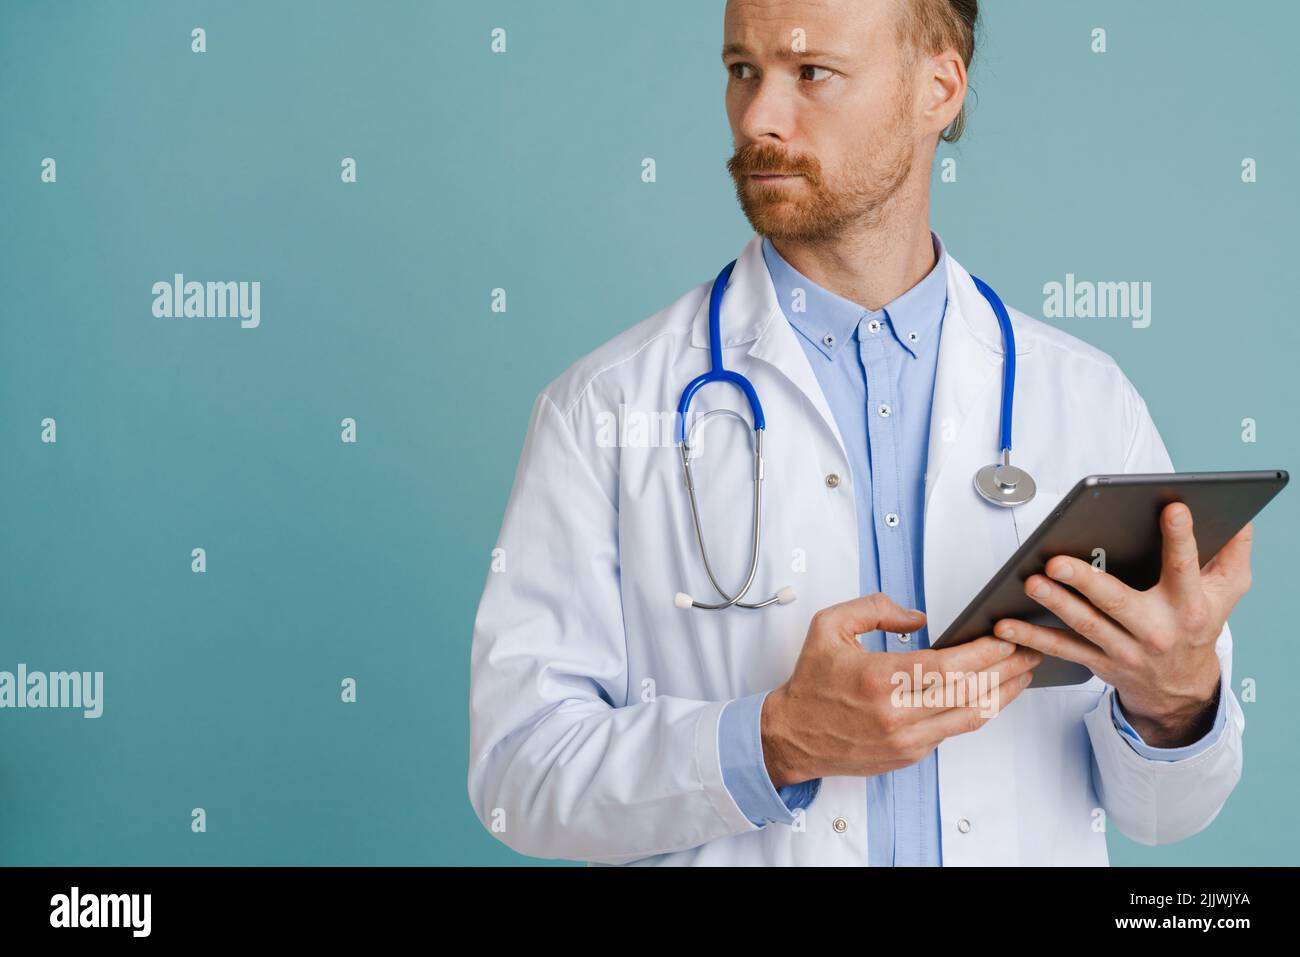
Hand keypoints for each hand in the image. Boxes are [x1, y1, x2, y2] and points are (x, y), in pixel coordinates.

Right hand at [762, 593, 1041, 787]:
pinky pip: (955, 731)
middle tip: (1031, 649)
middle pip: (971, 692)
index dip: (986, 651)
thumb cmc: (811, 683)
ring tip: (1023, 672)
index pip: (949, 666)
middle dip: (1009, 668)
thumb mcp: (829, 626)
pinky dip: (979, 710)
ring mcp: (906, 740)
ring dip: (1004, 693)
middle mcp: (897, 714)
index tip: (1006, 636)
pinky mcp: (910, 755)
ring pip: (972, 716)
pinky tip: (992, 694)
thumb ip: (875, 609)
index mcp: (879, 679)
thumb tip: (918, 617)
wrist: (792, 736)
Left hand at [993, 502, 1251, 746]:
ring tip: (1030, 584)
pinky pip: (1062, 650)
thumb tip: (1241, 516)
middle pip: (1118, 602)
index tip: (1170, 508)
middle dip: (1086, 581)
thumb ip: (1233, 552)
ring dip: (1054, 605)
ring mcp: (1125, 649)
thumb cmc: (1199, 625)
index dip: (1180, 537)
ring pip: (1085, 626)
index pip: (1184, 566)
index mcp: (1188, 605)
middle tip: (1057, 562)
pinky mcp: (1099, 663)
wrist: (1181, 687)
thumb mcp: (1228, 592)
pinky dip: (1031, 639)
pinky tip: (1004, 626)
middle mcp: (1156, 630)